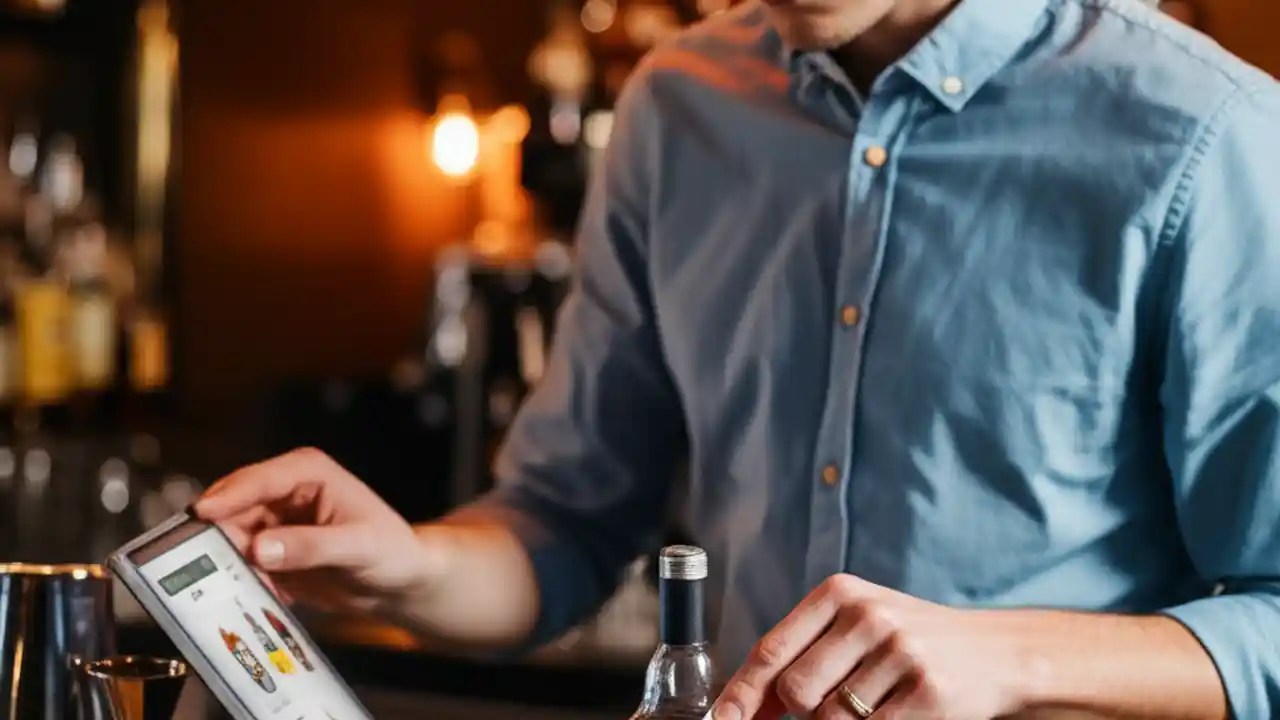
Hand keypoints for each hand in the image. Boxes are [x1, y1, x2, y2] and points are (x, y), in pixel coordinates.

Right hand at [194, 448, 439, 615]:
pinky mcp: (269, 551)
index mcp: (307, 472)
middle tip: (200, 563)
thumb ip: (309, 547)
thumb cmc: (392, 552)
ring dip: (227, 564)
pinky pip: (240, 565)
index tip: (200, 516)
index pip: (259, 480)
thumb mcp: (357, 548)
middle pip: (233, 509)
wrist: (400, 581)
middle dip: (217, 536)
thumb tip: (261, 549)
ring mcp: (273, 522)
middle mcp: (284, 492)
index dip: (227, 497)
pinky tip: (259, 597)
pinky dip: (243, 581)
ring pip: (230, 539)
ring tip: (232, 587)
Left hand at [712, 575, 1029, 719]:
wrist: (998, 651)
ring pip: (830, 719)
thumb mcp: (856, 629)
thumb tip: (742, 707)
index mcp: (840, 593)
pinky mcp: (929, 691)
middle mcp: (868, 615)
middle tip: (835, 703)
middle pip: (796, 691)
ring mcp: (900, 652)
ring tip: (873, 703)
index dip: (739, 694)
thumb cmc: (913, 642)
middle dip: (803, 713)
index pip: (770, 650)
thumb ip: (802, 656)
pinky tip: (893, 714)